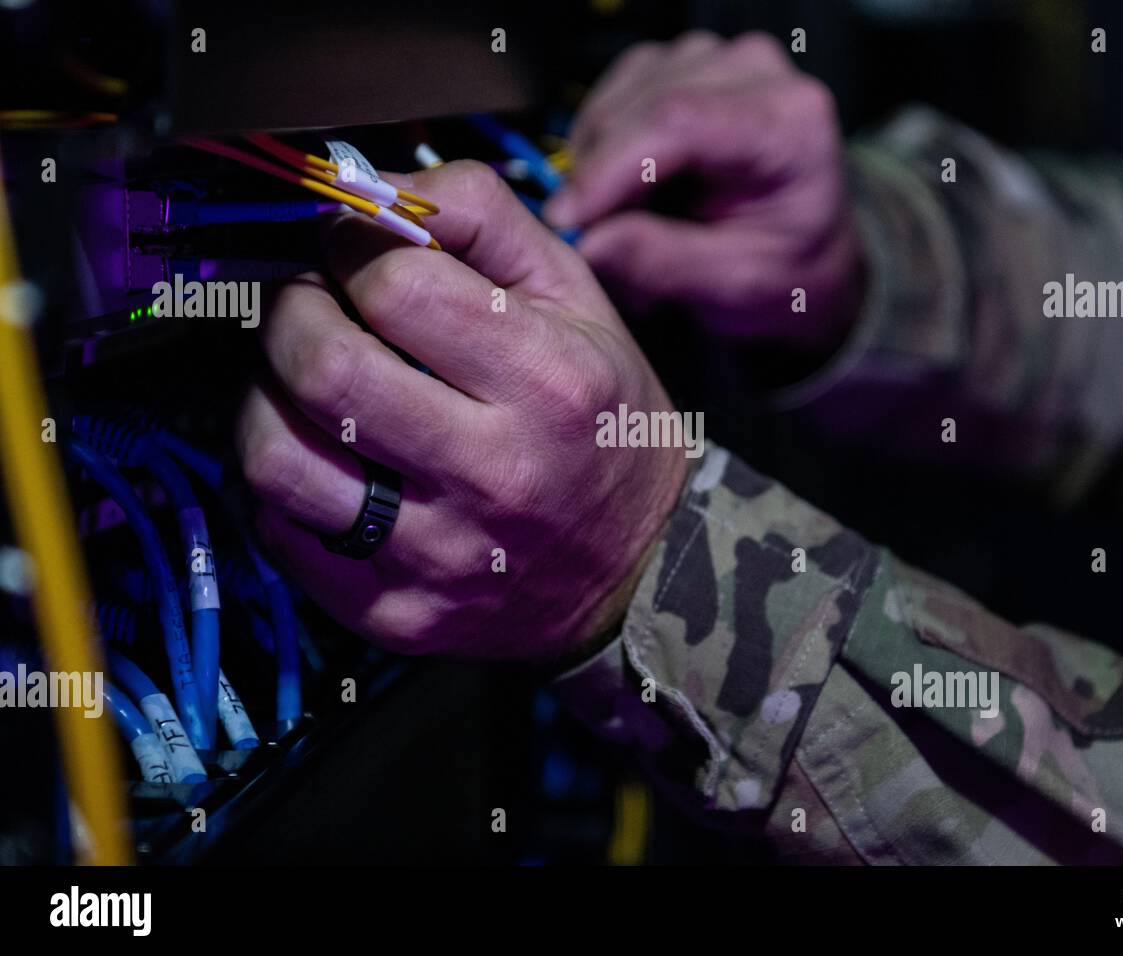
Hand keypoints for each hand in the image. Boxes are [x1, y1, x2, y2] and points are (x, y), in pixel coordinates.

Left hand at [236, 162, 687, 662]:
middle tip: (306, 305)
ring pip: (278, 461)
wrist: (636, 566)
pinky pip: (282, 534)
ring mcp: (440, 555)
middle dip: (288, 312)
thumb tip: (370, 188)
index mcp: (549, 382)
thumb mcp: (579, 299)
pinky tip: (320, 455)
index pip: (396, 286)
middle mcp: (495, 473)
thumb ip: (484, 218)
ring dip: (262, 399)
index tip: (350, 251)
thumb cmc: (600, 419)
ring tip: (300, 384)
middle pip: (324, 369)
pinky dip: (279, 481)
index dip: (350, 249)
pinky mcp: (396, 613)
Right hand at [545, 31, 865, 357]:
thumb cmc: (787, 268)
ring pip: (617, 100)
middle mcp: (755, 73)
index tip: (569, 219)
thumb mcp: (735, 285)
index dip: (610, 168)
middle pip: (640, 106)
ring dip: (599, 167)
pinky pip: (613, 99)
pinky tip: (627, 194)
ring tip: (624, 227)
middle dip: (599, 177)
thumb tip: (590, 244)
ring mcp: (716, 63)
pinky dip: (602, 150)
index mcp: (789, 122)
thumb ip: (663, 263)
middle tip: (593, 242)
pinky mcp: (680, 68)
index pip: (677, 121)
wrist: (806, 255)